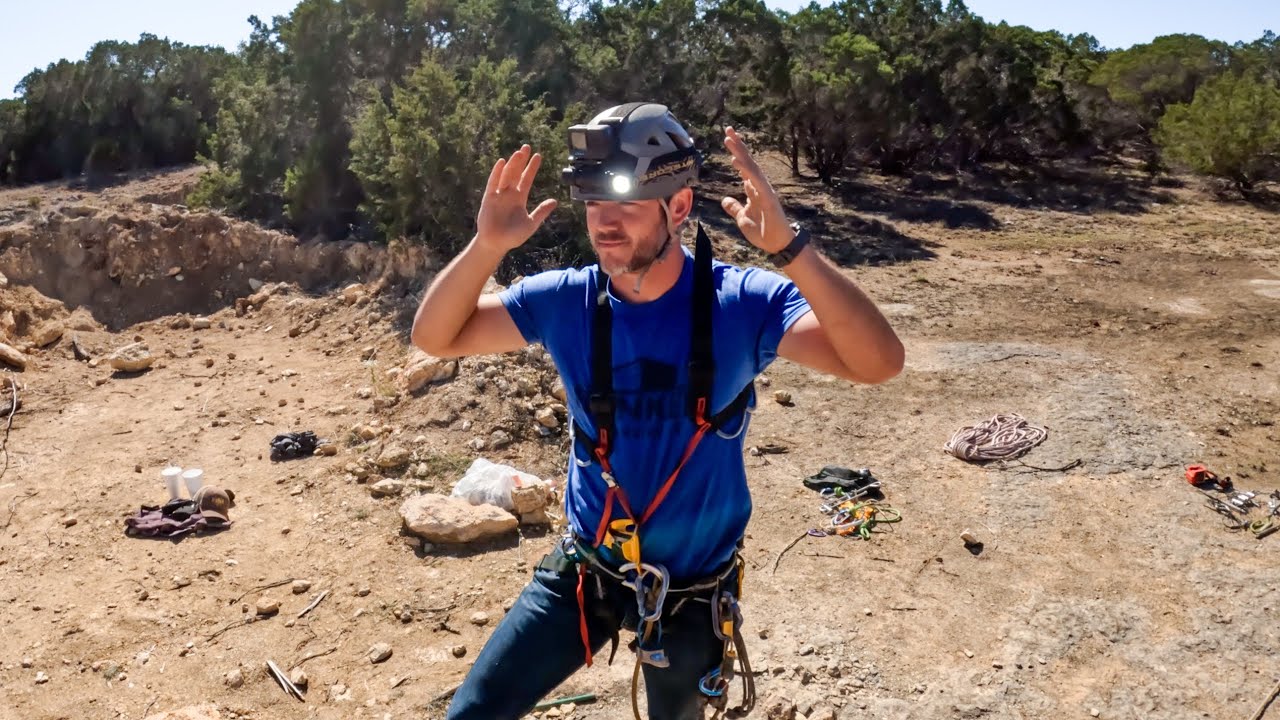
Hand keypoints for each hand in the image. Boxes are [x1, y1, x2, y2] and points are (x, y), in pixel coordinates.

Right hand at [475, 144, 557, 252]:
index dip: (532, 168)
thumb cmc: (513, 236)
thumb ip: (541, 212)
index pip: (527, 179)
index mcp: (519, 198)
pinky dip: (497, 173)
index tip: (538, 156)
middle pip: (516, 173)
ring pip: (506, 175)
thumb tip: (555, 201)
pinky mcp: (489, 198)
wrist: (496, 244)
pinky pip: (493, 183)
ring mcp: (498, 195)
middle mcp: (509, 194)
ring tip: (519, 153)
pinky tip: (502, 162)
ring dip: (512, 164)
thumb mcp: (531, 223)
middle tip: (527, 146)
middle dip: (521, 160)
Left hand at [720, 127, 792, 253]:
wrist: (777, 246)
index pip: (744, 166)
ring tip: (730, 140)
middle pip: (748, 161)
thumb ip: (735, 208)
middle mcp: (760, 186)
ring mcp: (765, 191)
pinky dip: (746, 171)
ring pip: (751, 168)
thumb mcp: (742, 218)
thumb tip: (725, 200)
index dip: (736, 151)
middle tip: (728, 129)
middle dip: (738, 145)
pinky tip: (737, 161)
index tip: (728, 138)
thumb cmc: (762, 232)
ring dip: (740, 153)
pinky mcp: (768, 199)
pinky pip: (756, 182)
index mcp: (754, 188)